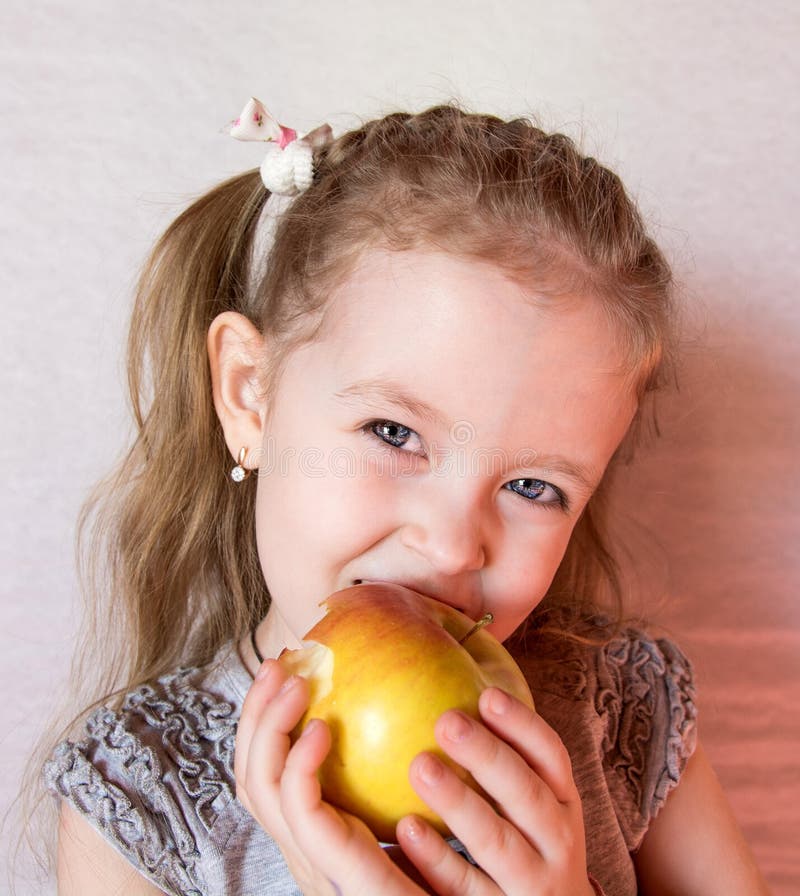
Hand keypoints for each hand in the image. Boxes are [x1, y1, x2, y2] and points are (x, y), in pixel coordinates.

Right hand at [235, 660, 434, 894]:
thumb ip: (400, 765)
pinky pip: (302, 814)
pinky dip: (299, 766)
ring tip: (296, 684)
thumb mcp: (422, 805)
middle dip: (254, 715)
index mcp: (318, 831)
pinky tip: (322, 728)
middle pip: (250, 776)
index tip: (282, 668)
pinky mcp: (335, 870)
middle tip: (278, 663)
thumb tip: (407, 691)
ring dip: (269, 730)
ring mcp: (314, 862)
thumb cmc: (458, 868)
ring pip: (260, 789)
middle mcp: (304, 848)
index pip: (266, 772)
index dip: (262, 720)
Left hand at [395, 688, 595, 895]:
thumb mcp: (532, 809)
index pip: (551, 758)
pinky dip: (440, 859)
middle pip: (527, 795)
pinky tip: (408, 828)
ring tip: (420, 765)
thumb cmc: (527, 850)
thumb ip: (503, 765)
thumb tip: (456, 698)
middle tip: (445, 720)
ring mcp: (533, 884)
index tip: (488, 695)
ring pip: (499, 842)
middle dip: (489, 756)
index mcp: (562, 805)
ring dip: (460, 803)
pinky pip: (468, 887)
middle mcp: (557, 843)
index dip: (523, 725)